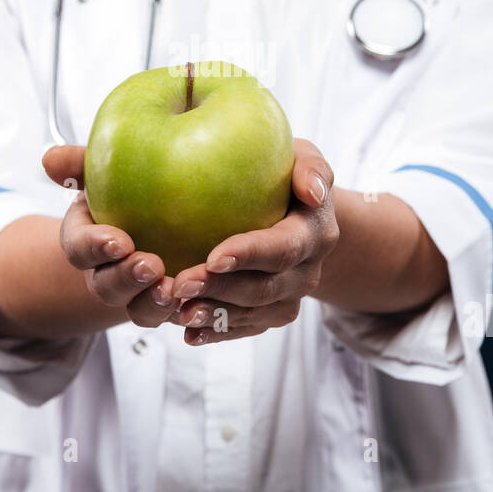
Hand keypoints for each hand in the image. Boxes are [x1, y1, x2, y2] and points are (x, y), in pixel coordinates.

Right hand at [42, 145, 178, 327]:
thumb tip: (50, 158)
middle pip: (106, 286)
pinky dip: (185, 311)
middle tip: (152, 265)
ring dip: (153, 302)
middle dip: (126, 278)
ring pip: (138, 309)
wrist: (164, 214)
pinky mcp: (166, 305)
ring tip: (173, 289)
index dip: (95, 247)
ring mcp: (136, 295)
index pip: (79, 248)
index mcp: (86, 240)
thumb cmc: (125, 189)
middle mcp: (106, 273)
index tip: (119, 241)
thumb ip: (80, 163)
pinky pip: (172, 317)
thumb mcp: (104, 173)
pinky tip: (200, 301)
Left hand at [169, 139, 339, 344]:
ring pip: (253, 315)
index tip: (213, 257)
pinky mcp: (271, 313)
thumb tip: (313, 191)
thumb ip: (311, 168)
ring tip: (178, 312)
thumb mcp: (304, 159)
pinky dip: (217, 332)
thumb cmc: (290, 177)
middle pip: (264, 288)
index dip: (250, 254)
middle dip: (221, 289)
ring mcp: (288, 297)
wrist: (302, 217)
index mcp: (314, 234)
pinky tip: (188, 332)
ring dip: (215, 316)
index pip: (283, 248)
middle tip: (180, 284)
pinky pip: (245, 329)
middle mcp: (306, 273)